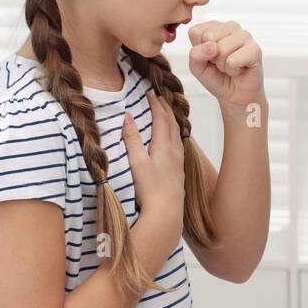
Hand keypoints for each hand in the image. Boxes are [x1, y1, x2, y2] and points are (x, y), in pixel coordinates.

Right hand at [121, 93, 184, 244]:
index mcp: (163, 147)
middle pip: (172, 124)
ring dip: (172, 121)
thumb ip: (132, 139)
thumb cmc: (150, 190)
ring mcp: (178, 163)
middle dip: (166, 108)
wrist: (167, 214)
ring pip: (178, 135)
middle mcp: (174, 152)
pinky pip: (179, 147)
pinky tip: (173, 144)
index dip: (155, 104)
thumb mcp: (137, 162)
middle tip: (160, 97)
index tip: (150, 92)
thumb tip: (128, 117)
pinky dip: (175, 137)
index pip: (161, 119)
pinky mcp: (179, 174)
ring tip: (168, 115)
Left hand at [187, 20, 264, 114]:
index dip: (198, 51)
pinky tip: (239, 69)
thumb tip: (212, 46)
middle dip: (211, 58)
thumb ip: (195, 54)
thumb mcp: (197, 67)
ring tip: (230, 66)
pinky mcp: (255, 49)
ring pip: (221, 49)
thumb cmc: (216, 77)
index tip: (208, 58)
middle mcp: (231, 27)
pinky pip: (233, 60)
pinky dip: (232, 70)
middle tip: (220, 63)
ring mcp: (245, 36)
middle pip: (208, 37)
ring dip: (222, 65)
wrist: (235, 95)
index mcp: (214, 26)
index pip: (195, 32)